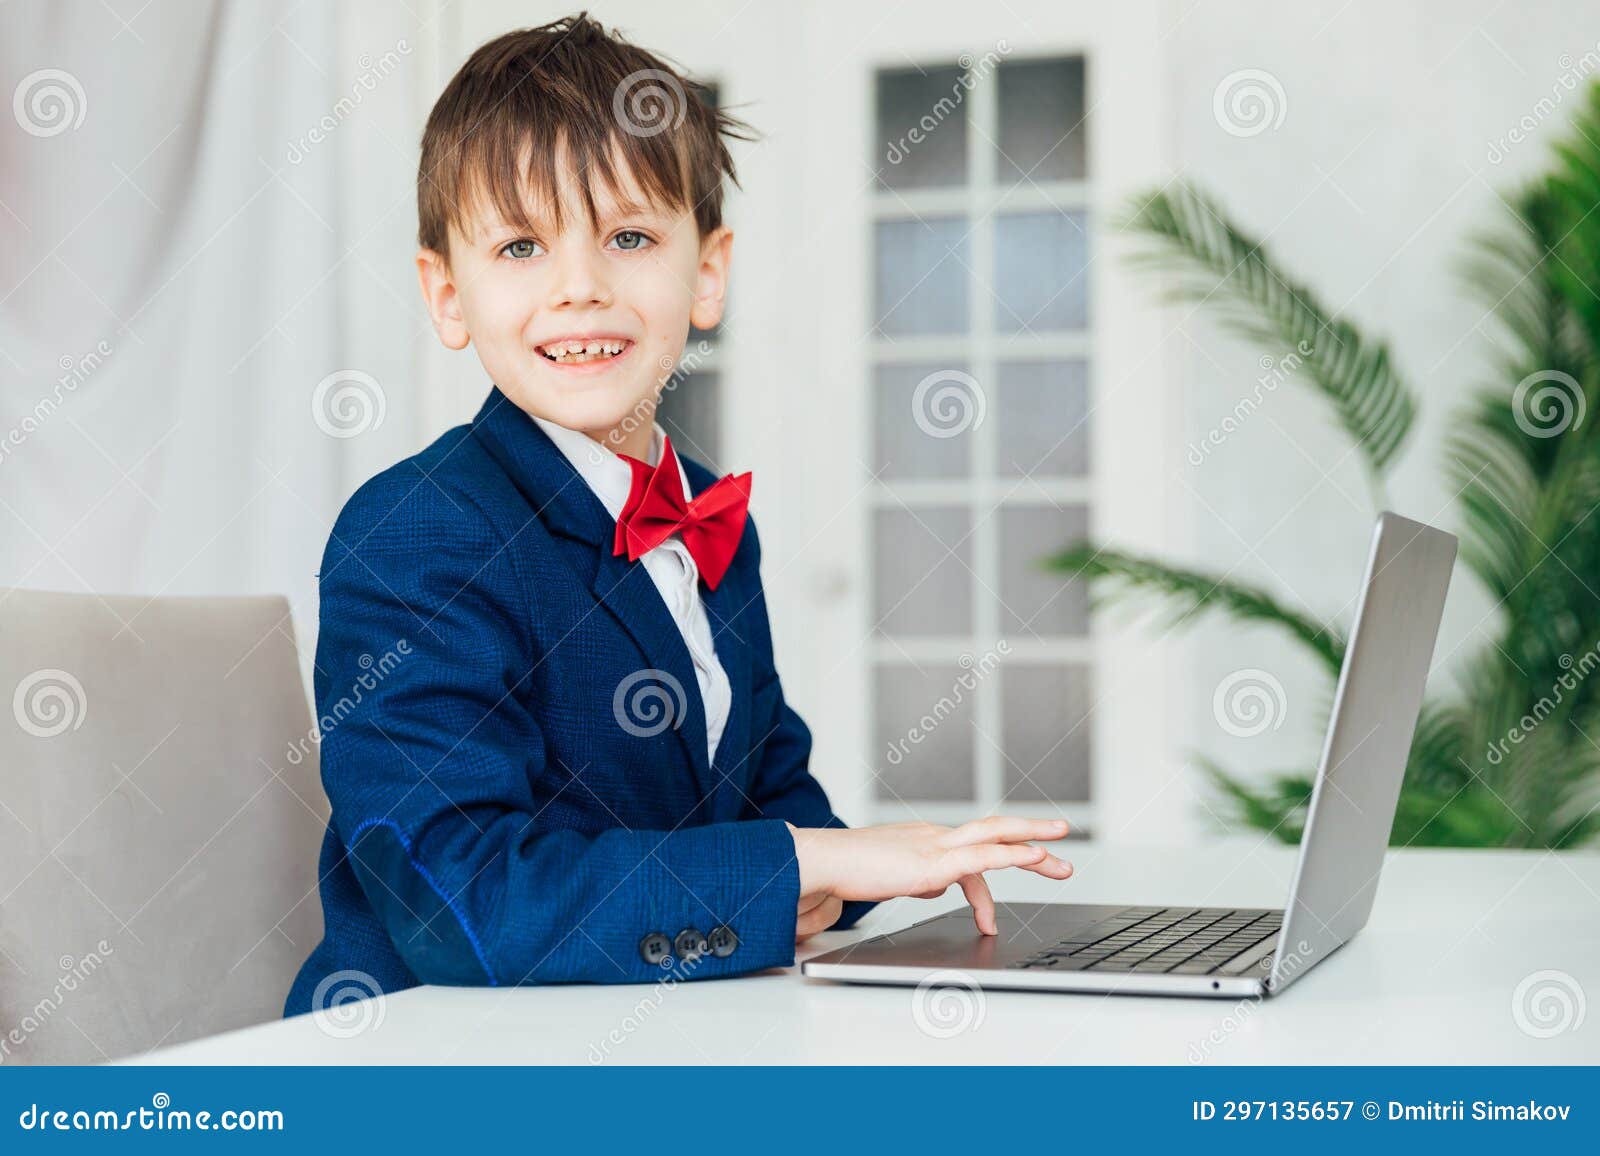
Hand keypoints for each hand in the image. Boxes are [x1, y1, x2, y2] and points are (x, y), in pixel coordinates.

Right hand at [787, 817, 1071, 935]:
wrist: (824, 862)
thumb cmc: (847, 872)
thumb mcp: (893, 879)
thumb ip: (919, 880)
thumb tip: (937, 888)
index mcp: (926, 841)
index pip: (971, 851)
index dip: (992, 872)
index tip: (996, 904)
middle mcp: (936, 836)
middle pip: (994, 831)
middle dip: (1031, 838)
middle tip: (1061, 848)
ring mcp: (938, 845)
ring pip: (998, 834)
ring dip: (1034, 843)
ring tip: (1060, 859)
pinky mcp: (936, 861)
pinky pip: (987, 855)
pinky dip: (1016, 854)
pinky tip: (1036, 858)